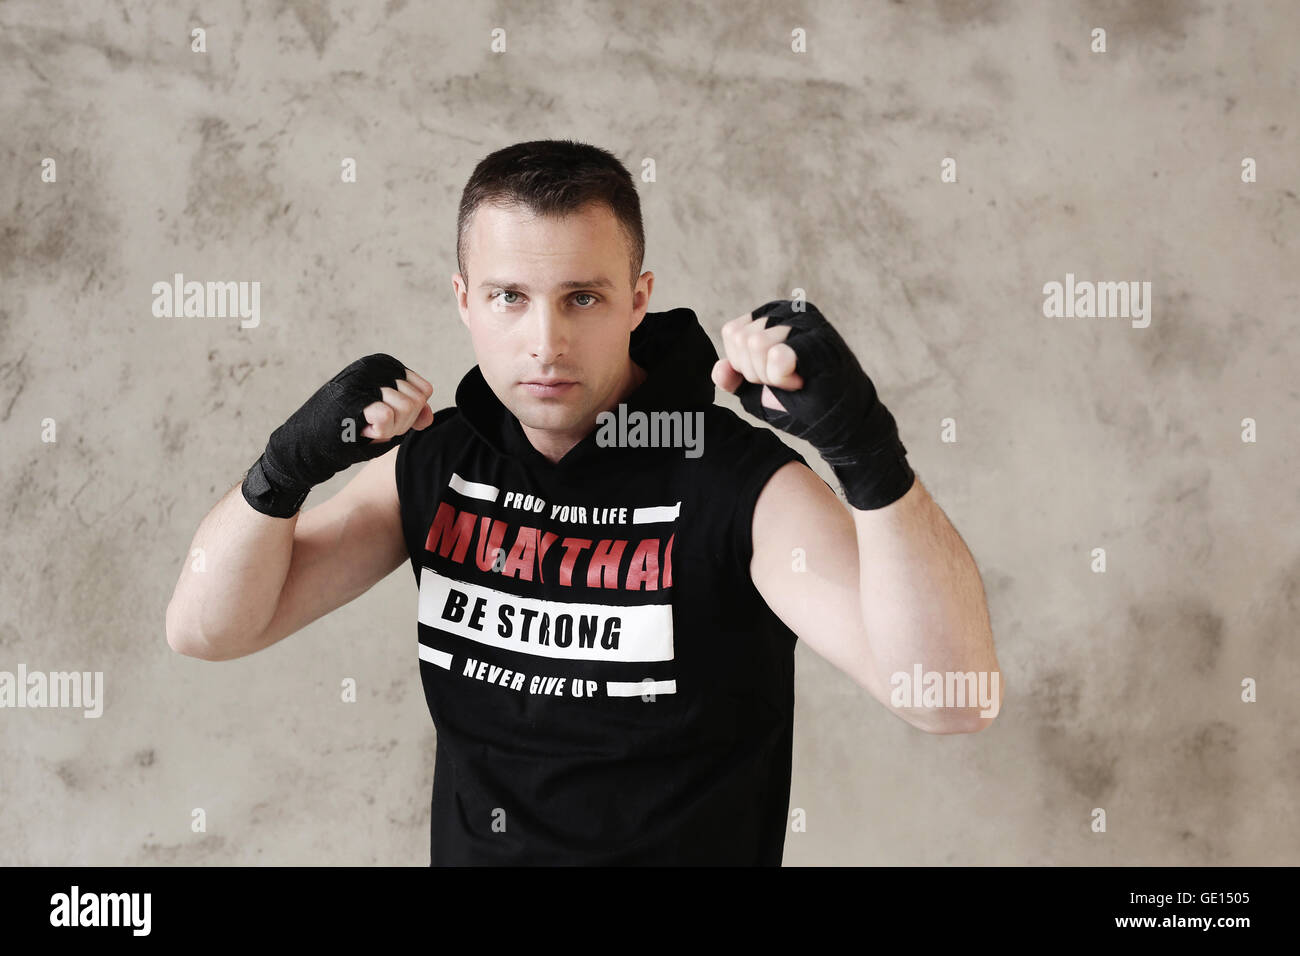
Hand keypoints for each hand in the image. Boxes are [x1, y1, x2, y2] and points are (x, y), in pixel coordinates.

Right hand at [242, 353, 434, 517]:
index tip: (384, 418)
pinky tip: (360, 430)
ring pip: (405, 408)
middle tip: (372, 426)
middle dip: (400, 424)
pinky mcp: (350, 397)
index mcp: (382, 364)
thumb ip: (411, 412)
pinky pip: (387, 415)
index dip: (409, 414)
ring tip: (364, 427)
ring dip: (388, 430)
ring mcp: (361, 379)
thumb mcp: (387, 419)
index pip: (423, 391)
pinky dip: (378, 432)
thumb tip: (428, 417)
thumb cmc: (347, 431)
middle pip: (416, 402)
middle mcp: (373, 365)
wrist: (307, 446)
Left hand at [711, 298, 914, 509]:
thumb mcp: (757, 393)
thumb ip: (735, 379)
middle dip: (757, 372)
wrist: (838, 424)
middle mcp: (789, 311)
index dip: (744, 366)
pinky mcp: (821, 340)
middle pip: (742, 339)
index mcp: (770, 316)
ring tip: (796, 382)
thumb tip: (719, 369)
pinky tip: (799, 382)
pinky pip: (779, 353)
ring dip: (771, 376)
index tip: (770, 377)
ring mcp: (807, 321)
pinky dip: (781, 376)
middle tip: (786, 382)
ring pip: (756, 344)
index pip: (733, 333)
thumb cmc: (799, 404)